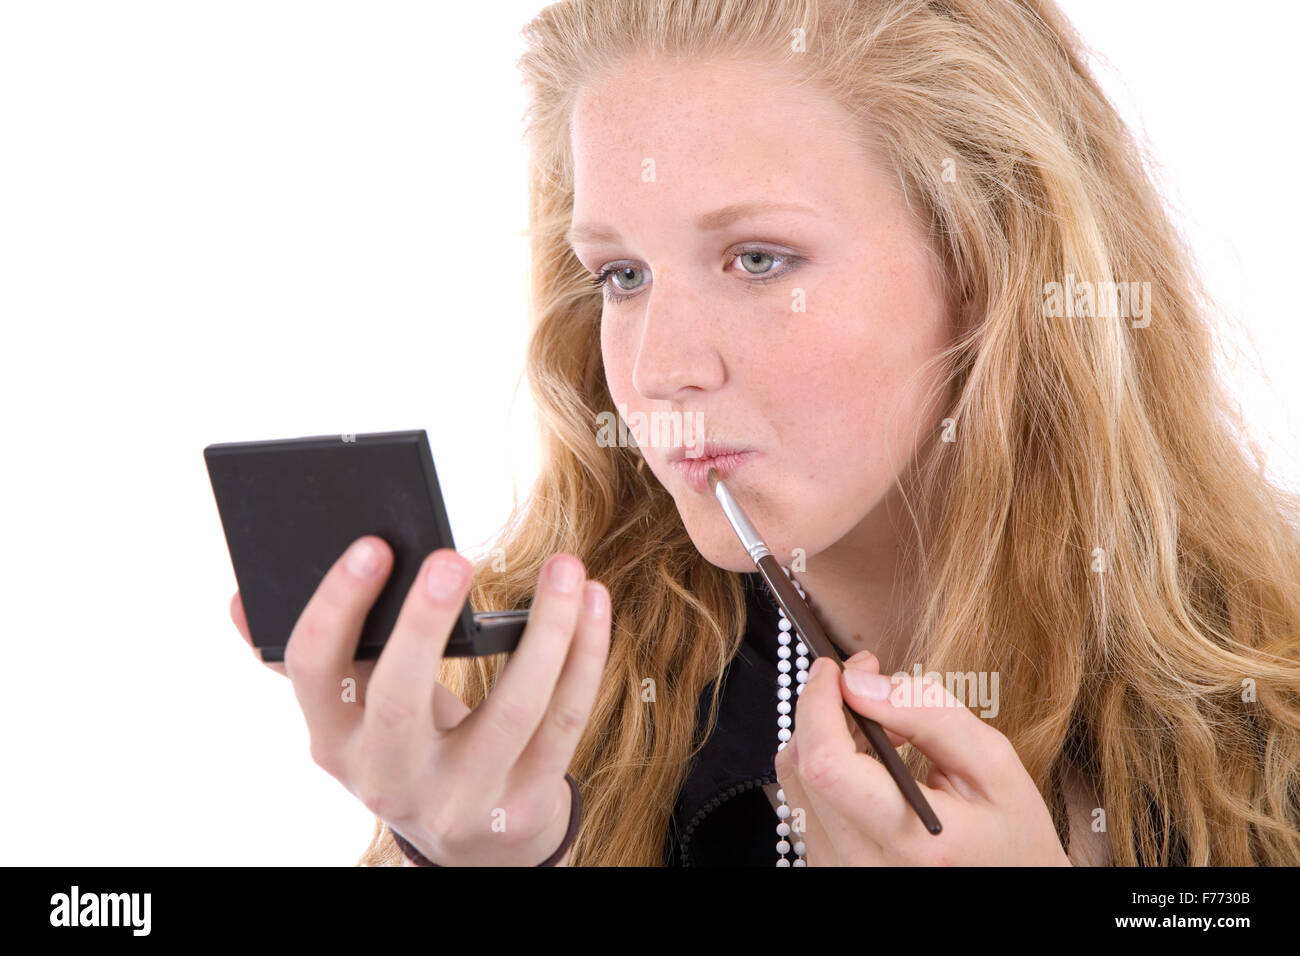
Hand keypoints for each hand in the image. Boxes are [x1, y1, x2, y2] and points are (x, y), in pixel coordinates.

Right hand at [228, 538, 610, 865]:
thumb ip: (315, 657)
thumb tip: (242, 598)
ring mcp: (462, 797)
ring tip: (567, 567)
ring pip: (513, 710)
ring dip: (547, 631)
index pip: (314, 672)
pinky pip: (565, 721)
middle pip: (401, 700)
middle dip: (423, 626)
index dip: (339, 607)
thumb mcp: (354, 711)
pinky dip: (585, 656)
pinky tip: (592, 603)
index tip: (373, 544)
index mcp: (334, 740)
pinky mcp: (524, 801)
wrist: (467, 838)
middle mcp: (389, 778)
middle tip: (452, 556)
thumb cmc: (406, 743)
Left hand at [773, 652, 1070, 865]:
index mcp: (913, 838)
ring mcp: (841, 871)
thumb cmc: (1013, 835)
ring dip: (824, 737)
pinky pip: (804, 805)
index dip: (818, 705)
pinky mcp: (830, 869)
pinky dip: (827, 769)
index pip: (828, 765)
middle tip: (866, 682)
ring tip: (879, 728)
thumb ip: (926, 713)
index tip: (831, 669)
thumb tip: (858, 681)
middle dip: (824, 709)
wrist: (1016, 888)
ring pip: (794, 783)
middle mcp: (864, 865)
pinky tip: (866, 763)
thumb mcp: (993, 763)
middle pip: (802, 767)